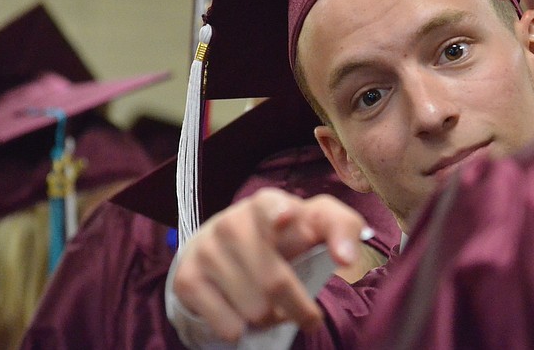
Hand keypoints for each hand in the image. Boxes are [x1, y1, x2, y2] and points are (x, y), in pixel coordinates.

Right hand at [172, 188, 367, 341]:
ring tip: (270, 306)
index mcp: (267, 203)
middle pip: (275, 281)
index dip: (279, 212)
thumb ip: (341, 230)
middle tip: (306, 315)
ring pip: (254, 309)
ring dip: (270, 318)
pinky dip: (243, 329)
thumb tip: (346, 259)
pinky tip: (242, 311)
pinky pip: (229, 325)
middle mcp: (232, 220)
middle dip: (298, 308)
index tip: (287, 219)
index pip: (273, 204)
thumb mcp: (313, 225)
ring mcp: (206, 248)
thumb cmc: (282, 238)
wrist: (221, 249)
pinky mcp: (187, 278)